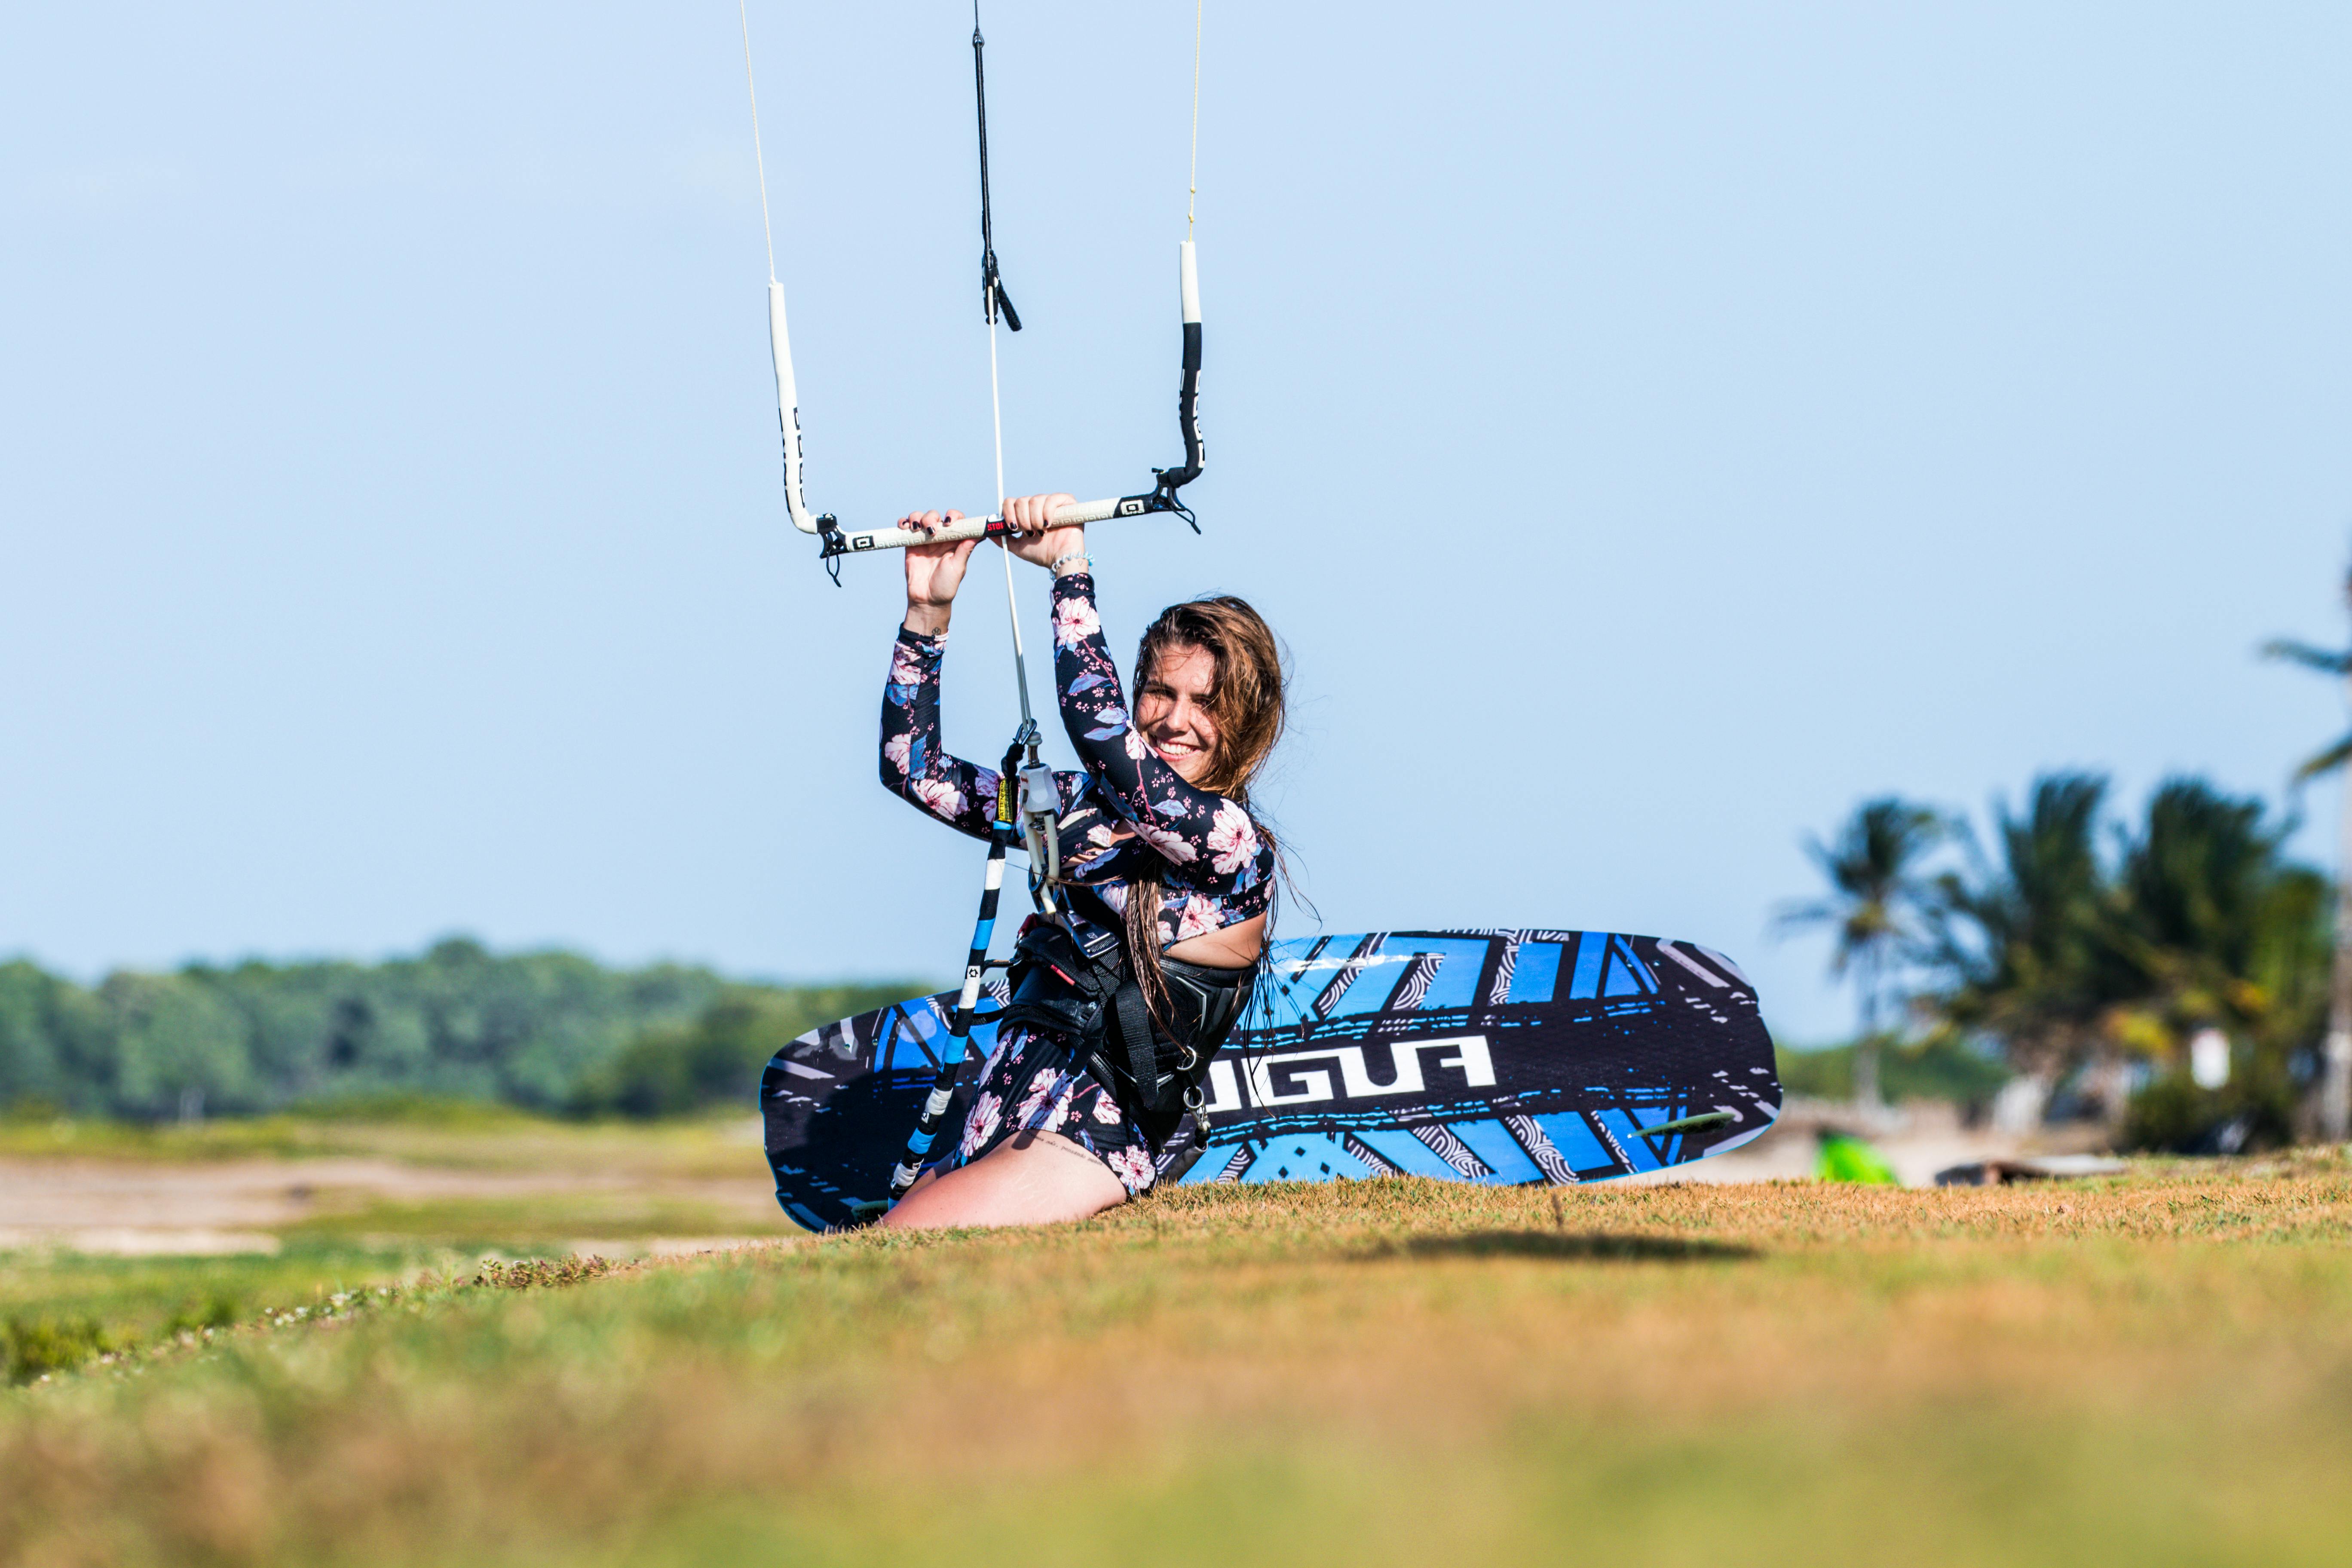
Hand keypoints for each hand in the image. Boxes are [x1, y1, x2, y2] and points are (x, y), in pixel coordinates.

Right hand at [902, 510, 976, 635]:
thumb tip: (980, 533)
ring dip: (917, 518)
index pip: (956, 520)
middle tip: (931, 530)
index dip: (953, 516)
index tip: (949, 522)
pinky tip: (905, 527)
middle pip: (936, 516)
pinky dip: (903, 522)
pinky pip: (906, 527)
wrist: (926, 599)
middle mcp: (940, 537)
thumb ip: (966, 549)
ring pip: (920, 517)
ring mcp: (924, 539)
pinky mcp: (911, 544)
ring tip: (916, 528)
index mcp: (955, 541)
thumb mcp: (958, 567)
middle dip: (931, 518)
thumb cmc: (946, 585)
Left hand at [999, 492, 1083, 572]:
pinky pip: (1052, 499)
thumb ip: (1004, 539)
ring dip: (1034, 518)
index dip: (1009, 512)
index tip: (1013, 528)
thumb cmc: (1042, 554)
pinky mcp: (1067, 503)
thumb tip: (988, 532)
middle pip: (1022, 500)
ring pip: (1035, 499)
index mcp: (1027, 513)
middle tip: (1029, 532)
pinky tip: (1048, 524)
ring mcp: (1053, 503)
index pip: (1012, 501)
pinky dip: (1047, 512)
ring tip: (1041, 532)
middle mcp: (1039, 506)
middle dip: (1023, 519)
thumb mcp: (1018, 547)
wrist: (1059, 560)